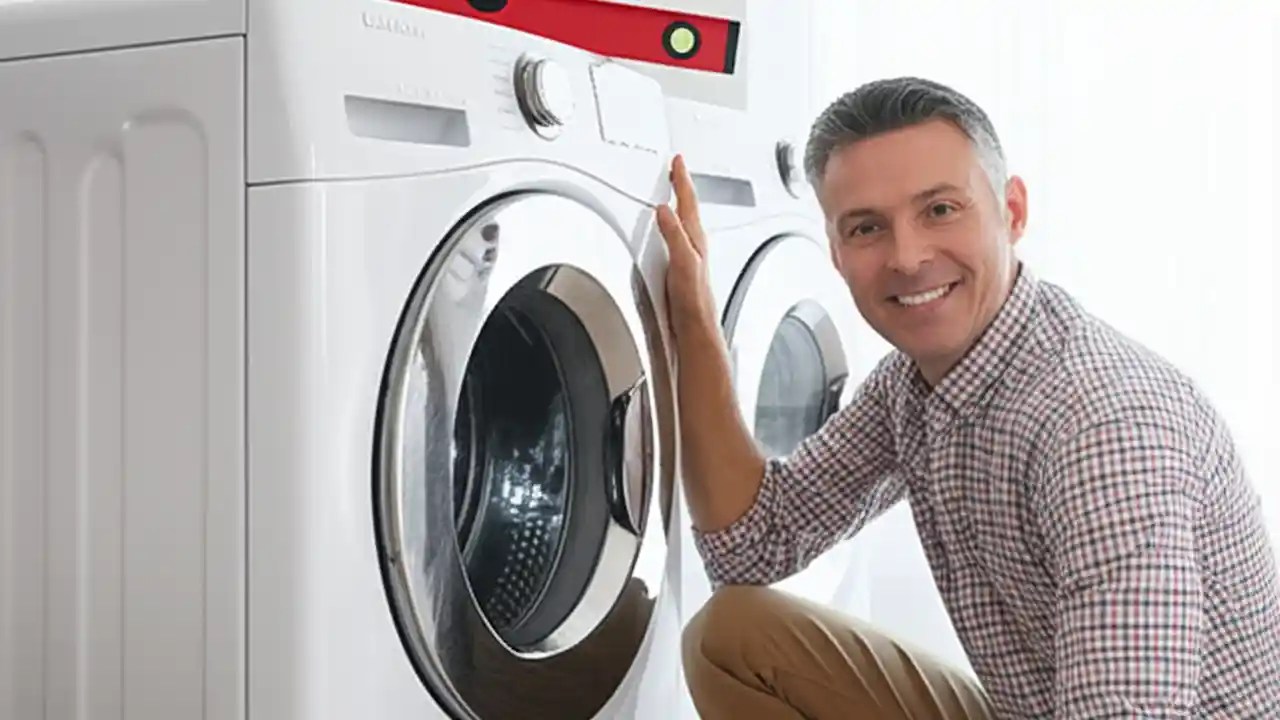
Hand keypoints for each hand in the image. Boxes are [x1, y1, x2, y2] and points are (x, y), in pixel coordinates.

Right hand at [656, 155, 718, 340]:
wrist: (694, 325)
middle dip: (681, 186)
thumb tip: (664, 211)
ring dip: (678, 204)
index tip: (678, 161)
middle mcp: (694, 243)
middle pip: (687, 206)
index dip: (681, 179)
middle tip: (675, 170)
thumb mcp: (683, 261)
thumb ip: (674, 235)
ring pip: (683, 220)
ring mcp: (688, 254)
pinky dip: (671, 225)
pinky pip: (676, 236)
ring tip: (673, 191)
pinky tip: (667, 229)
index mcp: (694, 237)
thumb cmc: (693, 299)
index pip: (688, 201)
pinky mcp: (680, 266)